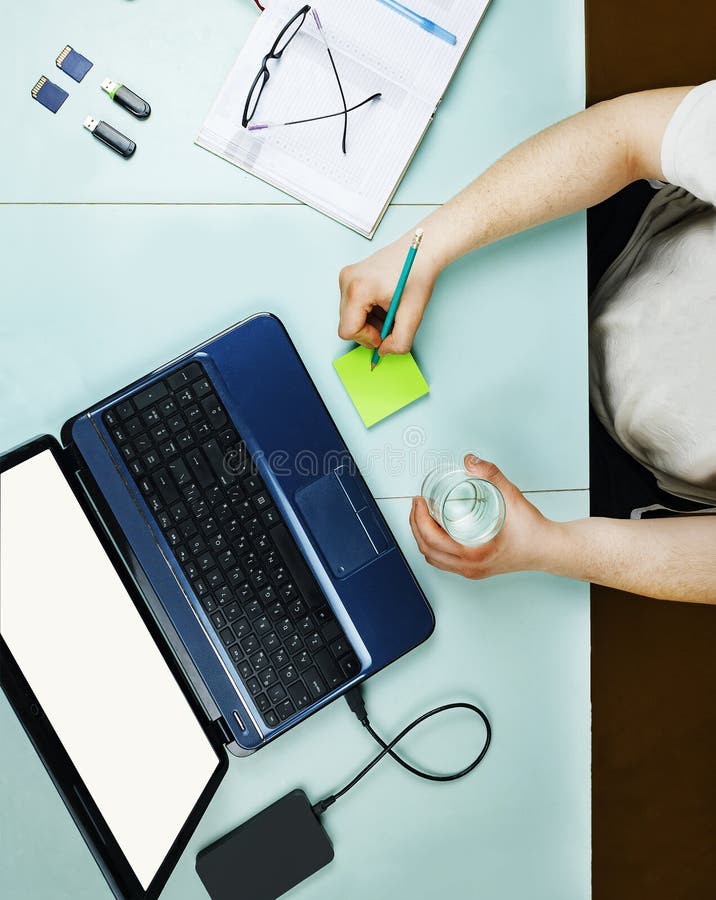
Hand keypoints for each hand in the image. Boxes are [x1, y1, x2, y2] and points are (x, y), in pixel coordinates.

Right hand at [338, 232, 441, 355]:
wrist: (421, 249)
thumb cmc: (417, 274)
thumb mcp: (413, 315)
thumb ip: (399, 342)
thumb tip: (384, 351)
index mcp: (358, 288)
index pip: (348, 330)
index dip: (367, 338)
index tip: (384, 334)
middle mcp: (347, 280)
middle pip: (347, 324)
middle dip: (370, 330)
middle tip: (391, 322)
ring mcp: (346, 277)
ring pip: (349, 316)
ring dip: (369, 321)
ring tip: (389, 310)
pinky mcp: (349, 276)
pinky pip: (352, 305)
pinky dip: (368, 311)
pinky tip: (383, 302)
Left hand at [410, 454, 556, 578]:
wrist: (549, 548)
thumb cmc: (533, 532)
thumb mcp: (511, 497)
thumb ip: (491, 475)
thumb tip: (471, 460)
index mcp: (473, 555)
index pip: (432, 540)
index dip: (419, 519)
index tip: (419, 501)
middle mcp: (469, 567)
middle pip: (427, 550)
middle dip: (416, 526)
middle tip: (417, 505)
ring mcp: (472, 571)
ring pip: (434, 559)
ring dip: (423, 538)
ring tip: (423, 517)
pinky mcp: (476, 569)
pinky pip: (445, 562)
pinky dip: (434, 547)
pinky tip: (438, 532)